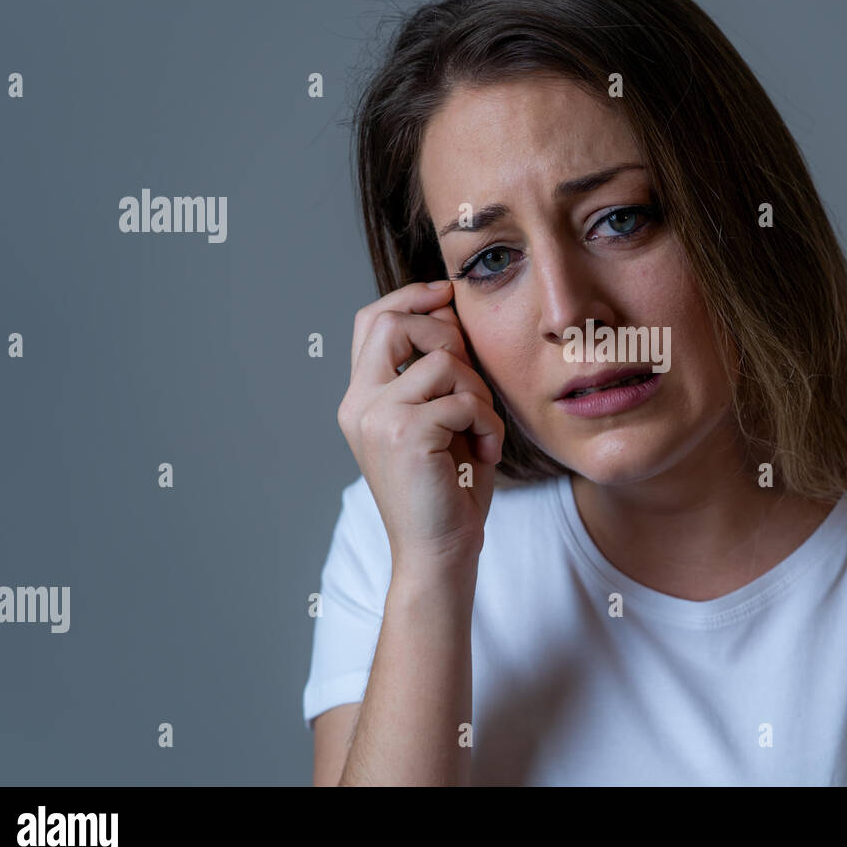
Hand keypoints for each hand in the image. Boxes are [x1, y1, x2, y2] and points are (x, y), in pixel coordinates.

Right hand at [336, 280, 503, 578]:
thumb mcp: (440, 418)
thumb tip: (447, 310)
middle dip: (446, 337)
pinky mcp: (405, 434)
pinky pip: (463, 399)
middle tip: (472, 382)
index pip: (372, 320)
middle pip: (394, 323)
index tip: (447, 294)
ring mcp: (377, 418)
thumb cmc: (447, 488)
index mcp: (362, 398)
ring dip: (478, 391)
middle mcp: (359, 403)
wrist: (439, 552)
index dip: (410, 297)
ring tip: (481, 428)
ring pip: (441, 361)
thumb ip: (437, 371)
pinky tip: (485, 451)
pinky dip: (487, 422)